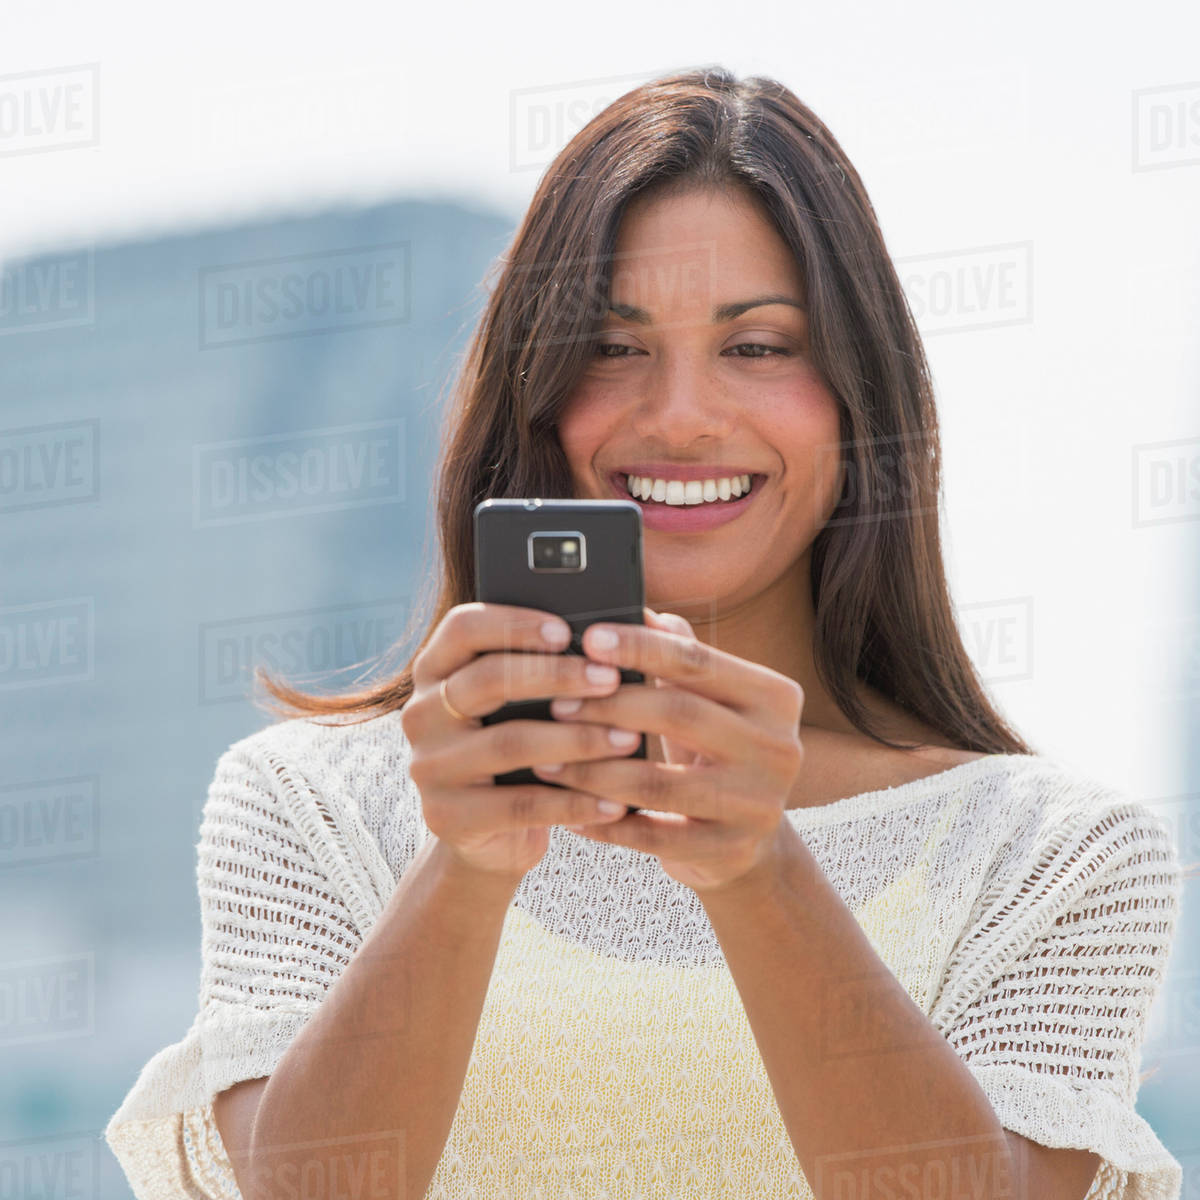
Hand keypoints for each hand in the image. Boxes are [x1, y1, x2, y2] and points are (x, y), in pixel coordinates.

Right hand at [400, 602, 639, 883]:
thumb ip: (545, 668)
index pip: (463, 627)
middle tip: (611, 679)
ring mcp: (428, 767)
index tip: (567, 630)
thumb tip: (616, 633)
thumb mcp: (522, 706)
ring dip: (577, 739)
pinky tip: (614, 802)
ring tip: (628, 738)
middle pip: (487, 679)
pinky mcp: (446, 817)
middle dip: (557, 675)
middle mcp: (422, 713)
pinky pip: (519, 805)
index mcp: (436, 670)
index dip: (515, 624)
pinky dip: (573, 802)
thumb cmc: (521, 752)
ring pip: (509, 742)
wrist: (491, 839)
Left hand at [531, 609, 806, 893]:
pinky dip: (602, 822)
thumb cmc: (713, 753)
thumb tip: (638, 606)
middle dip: (606, 706)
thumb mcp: (709, 702)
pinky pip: (650, 835)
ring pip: (656, 781)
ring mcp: (758, 806)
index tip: (587, 638)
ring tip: (545, 759)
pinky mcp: (730, 852)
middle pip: (677, 714)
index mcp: (776, 697)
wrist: (749, 844)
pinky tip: (567, 809)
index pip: (698, 661)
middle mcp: (778, 748)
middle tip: (554, 702)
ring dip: (591, 769)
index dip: (640, 647)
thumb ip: (680, 653)